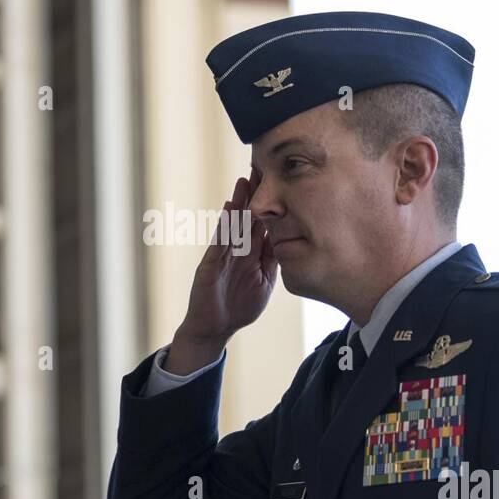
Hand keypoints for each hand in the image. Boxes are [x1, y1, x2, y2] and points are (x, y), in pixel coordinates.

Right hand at [167, 170, 276, 372]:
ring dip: (239, 203)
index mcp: (252, 253)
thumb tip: (288, 241)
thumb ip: (273, 262)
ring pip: (233, 224)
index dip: (272, 206)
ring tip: (245, 181)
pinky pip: (219, 241)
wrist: (214, 328)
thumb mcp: (264, 283)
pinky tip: (230, 208)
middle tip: (264, 170)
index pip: (263, 224)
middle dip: (256, 195)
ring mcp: (223, 255)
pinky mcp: (211, 264)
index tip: (282, 185)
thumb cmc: (239, 307)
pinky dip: (225, 224)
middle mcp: (238, 249)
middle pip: (248, 217)